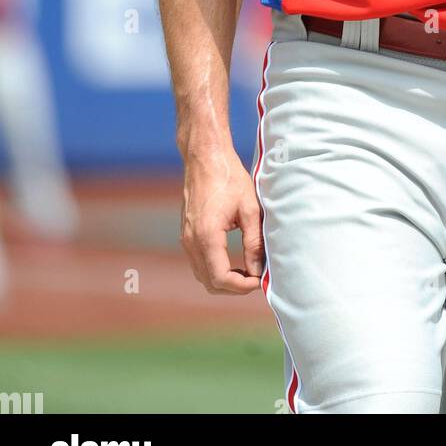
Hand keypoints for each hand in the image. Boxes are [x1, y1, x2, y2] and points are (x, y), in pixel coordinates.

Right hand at [180, 146, 263, 294]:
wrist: (205, 158)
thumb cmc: (229, 178)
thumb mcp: (249, 209)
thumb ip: (254, 242)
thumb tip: (259, 270)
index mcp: (207, 236)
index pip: (221, 278)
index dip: (242, 286)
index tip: (260, 280)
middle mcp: (191, 241)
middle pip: (210, 282)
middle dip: (234, 287)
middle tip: (256, 278)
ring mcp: (185, 238)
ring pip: (202, 275)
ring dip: (224, 280)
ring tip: (248, 271)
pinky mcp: (186, 234)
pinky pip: (198, 263)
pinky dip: (214, 269)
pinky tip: (233, 261)